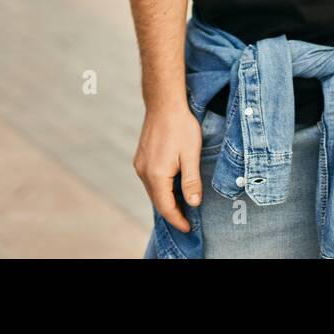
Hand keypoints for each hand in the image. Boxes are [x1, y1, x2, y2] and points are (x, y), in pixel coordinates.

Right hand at [134, 105, 204, 231]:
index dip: (177, 219)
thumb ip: (191, 181)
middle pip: (157, 201)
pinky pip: (150, 181)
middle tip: (188, 221)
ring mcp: (140, 165)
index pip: (166, 206)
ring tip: (183, 206)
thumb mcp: (191, 155)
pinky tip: (172, 187)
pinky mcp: (141, 159)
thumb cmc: (180, 127)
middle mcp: (143, 172)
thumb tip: (194, 203)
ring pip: (153, 191)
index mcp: (156, 174)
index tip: (188, 228)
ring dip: (167, 201)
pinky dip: (161, 189)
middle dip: (172, 213)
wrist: (164, 104)